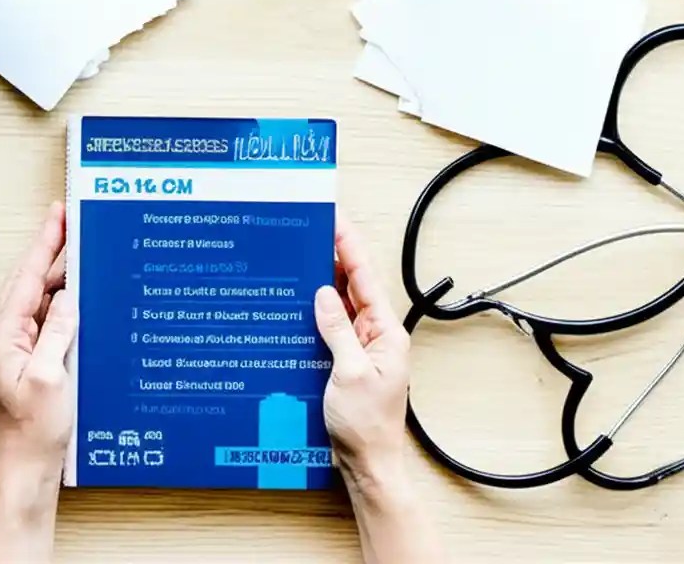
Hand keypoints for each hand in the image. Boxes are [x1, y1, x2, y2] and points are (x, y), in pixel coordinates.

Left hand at [0, 203, 75, 562]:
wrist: (27, 468)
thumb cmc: (35, 432)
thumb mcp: (52, 376)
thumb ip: (57, 332)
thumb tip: (68, 298)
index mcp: (4, 338)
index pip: (27, 279)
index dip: (44, 244)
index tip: (57, 216)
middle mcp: (5, 339)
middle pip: (29, 282)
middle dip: (50, 251)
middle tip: (71, 223)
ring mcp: (16, 350)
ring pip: (38, 300)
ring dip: (58, 276)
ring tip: (81, 251)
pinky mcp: (28, 362)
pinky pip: (45, 320)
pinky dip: (62, 302)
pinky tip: (80, 296)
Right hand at [313, 216, 410, 491]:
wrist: (367, 465)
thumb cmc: (366, 427)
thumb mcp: (349, 373)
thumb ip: (338, 331)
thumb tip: (324, 294)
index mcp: (385, 332)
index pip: (364, 278)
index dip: (348, 246)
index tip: (334, 218)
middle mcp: (375, 335)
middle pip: (352, 286)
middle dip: (333, 255)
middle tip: (311, 227)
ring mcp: (360, 349)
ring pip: (339, 305)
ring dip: (322, 281)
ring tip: (301, 252)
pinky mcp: (345, 362)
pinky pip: (331, 328)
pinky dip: (315, 313)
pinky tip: (298, 300)